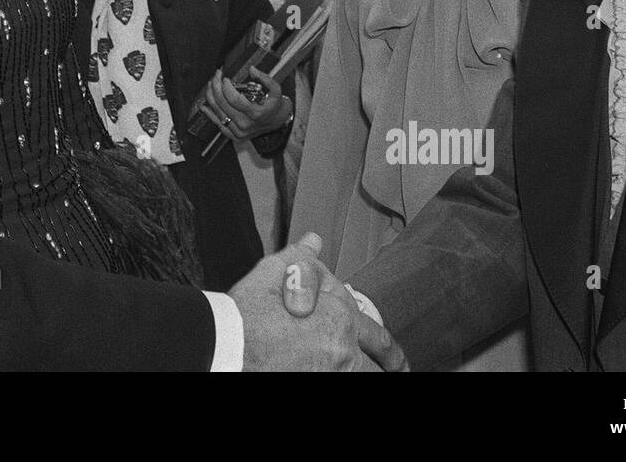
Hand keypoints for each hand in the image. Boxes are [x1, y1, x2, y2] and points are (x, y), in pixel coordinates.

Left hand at [198, 67, 288, 140]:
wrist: (278, 123)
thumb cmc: (275, 105)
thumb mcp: (276, 90)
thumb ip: (265, 78)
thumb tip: (252, 69)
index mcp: (255, 113)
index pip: (234, 99)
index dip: (226, 87)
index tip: (225, 78)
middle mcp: (246, 124)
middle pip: (223, 104)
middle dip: (216, 87)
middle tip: (216, 76)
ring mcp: (239, 131)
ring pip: (218, 112)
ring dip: (211, 97)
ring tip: (210, 85)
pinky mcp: (234, 135)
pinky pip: (218, 124)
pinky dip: (209, 113)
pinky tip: (203, 105)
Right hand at [231, 232, 407, 370]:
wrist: (225, 350)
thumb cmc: (246, 316)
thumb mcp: (272, 273)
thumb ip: (300, 257)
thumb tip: (314, 240)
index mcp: (340, 320)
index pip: (378, 337)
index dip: (391, 352)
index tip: (397, 361)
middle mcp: (343, 354)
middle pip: (377, 365)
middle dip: (391, 366)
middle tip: (400, 370)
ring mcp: (330, 375)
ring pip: (358, 374)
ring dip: (364, 370)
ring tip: (377, 371)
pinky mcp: (314, 384)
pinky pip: (336, 380)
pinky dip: (337, 375)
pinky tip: (332, 372)